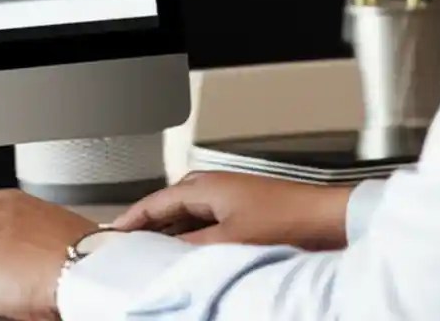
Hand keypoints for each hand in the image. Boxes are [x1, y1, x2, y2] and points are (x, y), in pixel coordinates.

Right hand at [113, 171, 353, 249]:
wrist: (325, 219)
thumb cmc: (285, 220)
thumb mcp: (229, 240)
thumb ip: (192, 245)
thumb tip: (167, 252)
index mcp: (202, 186)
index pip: (153, 202)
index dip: (131, 219)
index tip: (113, 234)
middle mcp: (211, 186)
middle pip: (167, 207)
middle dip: (148, 226)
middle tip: (131, 246)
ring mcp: (226, 196)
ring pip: (185, 215)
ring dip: (170, 232)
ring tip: (158, 252)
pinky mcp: (240, 208)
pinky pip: (203, 220)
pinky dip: (190, 234)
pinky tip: (191, 251)